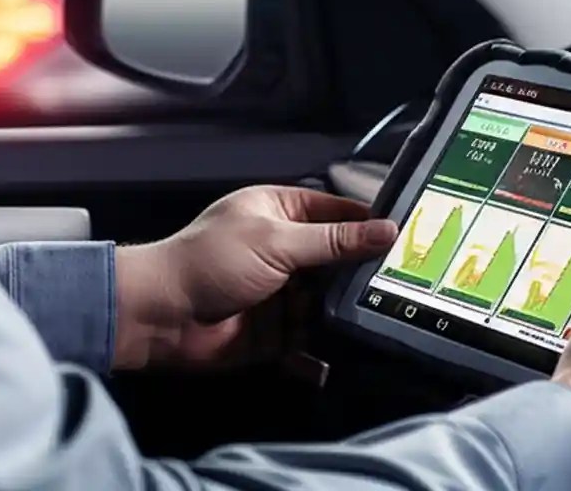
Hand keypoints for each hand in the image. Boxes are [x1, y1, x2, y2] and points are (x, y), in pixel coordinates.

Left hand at [112, 185, 397, 369]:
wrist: (160, 317)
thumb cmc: (210, 262)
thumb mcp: (277, 241)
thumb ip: (334, 241)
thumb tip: (387, 230)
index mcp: (279, 212)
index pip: (337, 212)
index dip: (370, 224)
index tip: (410, 238)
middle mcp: (282, 250)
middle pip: (337, 262)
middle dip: (362, 277)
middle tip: (402, 288)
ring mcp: (279, 293)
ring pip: (327, 305)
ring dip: (343, 317)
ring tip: (374, 325)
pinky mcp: (274, 333)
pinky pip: (308, 343)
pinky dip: (321, 353)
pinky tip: (338, 358)